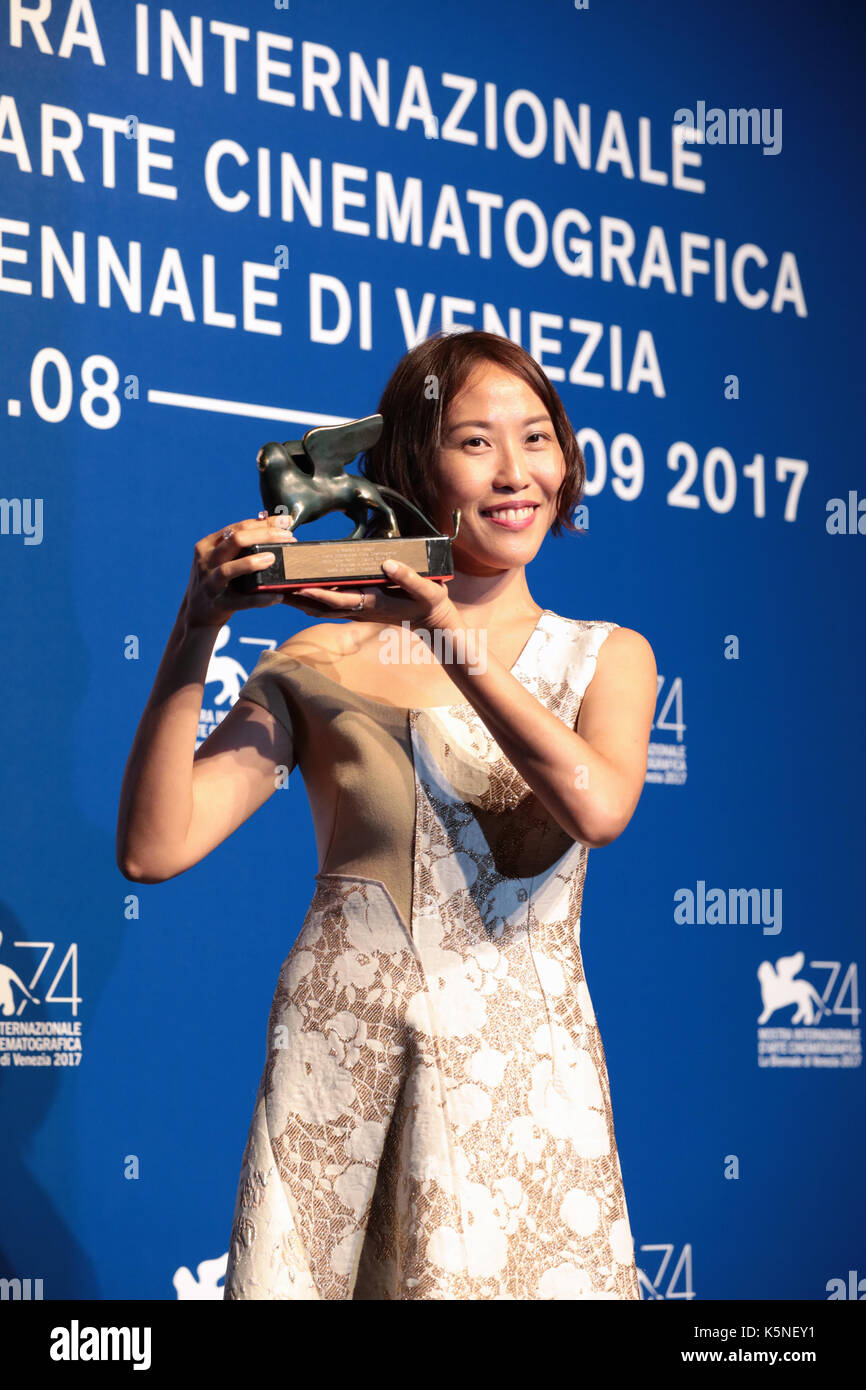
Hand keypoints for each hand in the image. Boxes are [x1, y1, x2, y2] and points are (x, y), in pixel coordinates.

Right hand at [182, 513, 298, 629]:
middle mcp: (206, 561)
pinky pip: (241, 601)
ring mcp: (210, 583)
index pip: (238, 527)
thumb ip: (240, 546)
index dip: (264, 523)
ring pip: (228, 569)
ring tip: (272, 558)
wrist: (198, 613)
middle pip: (235, 541)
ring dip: (251, 563)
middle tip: (287, 537)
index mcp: (208, 545)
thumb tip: (274, 528)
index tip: (285, 522)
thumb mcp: (221, 558)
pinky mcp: (218, 604)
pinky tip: (276, 595)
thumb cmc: (217, 581)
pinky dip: (260, 598)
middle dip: (264, 535)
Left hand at [282, 558, 459, 635]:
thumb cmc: (431, 603)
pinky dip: (313, 598)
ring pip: (322, 607)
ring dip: (300, 600)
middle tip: (275, 587)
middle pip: (321, 606)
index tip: (299, 586)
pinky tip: (301, 588)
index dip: (318, 594)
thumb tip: (386, 563)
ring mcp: (358, 609)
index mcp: (373, 603)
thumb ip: (408, 577)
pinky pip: (330, 604)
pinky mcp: (359, 606)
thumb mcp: (428, 589)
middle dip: (298, 598)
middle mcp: (361, 608)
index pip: (339, 600)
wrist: (433, 621)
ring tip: (278, 588)